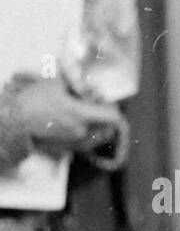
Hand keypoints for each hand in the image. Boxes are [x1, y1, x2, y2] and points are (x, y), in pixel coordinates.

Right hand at [4, 75, 125, 153]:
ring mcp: (76, 143)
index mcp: (82, 115)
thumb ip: (74, 81)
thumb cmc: (33, 101)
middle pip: (109, 128)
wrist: (15, 122)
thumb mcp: (54, 83)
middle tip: (97, 107)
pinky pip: (88, 144)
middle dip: (106, 117)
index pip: (113, 117)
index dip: (112, 108)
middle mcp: (82, 132)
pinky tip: (78, 125)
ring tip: (88, 116)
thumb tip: (87, 81)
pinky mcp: (68, 149)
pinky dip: (89, 135)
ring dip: (99, 127)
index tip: (104, 101)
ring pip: (99, 137)